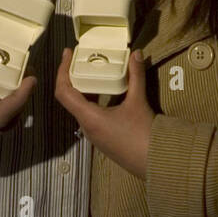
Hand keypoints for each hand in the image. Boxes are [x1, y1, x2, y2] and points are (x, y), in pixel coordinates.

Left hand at [54, 48, 153, 179]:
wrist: (155, 163)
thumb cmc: (143, 134)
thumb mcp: (139, 101)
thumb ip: (136, 75)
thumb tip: (136, 53)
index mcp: (89, 118)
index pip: (63, 92)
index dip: (62, 70)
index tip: (68, 53)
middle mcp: (87, 127)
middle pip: (69, 98)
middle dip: (72, 76)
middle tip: (80, 58)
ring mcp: (94, 134)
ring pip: (80, 107)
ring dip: (82, 87)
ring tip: (91, 69)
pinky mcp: (103, 138)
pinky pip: (89, 114)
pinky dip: (91, 98)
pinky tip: (104, 90)